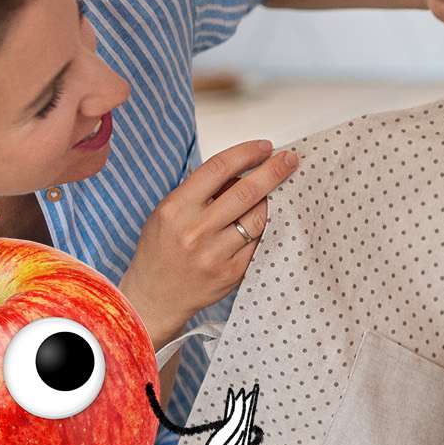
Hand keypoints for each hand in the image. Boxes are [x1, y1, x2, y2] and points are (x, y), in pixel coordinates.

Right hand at [121, 139, 298, 346]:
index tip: (264, 147)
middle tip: (289, 160)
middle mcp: (196, 230)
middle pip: (246, 192)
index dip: (246, 154)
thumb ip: (198, 191)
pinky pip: (258, 241)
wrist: (154, 297)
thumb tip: (239, 171)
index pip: (218, 169)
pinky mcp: (233, 272)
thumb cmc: (160, 250)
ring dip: (269, 202)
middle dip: (273, 171)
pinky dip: (263, 228)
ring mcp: (216, 253)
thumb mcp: (166, 212)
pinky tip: (262, 222)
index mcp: (176, 208)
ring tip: (269, 196)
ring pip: (258, 218)